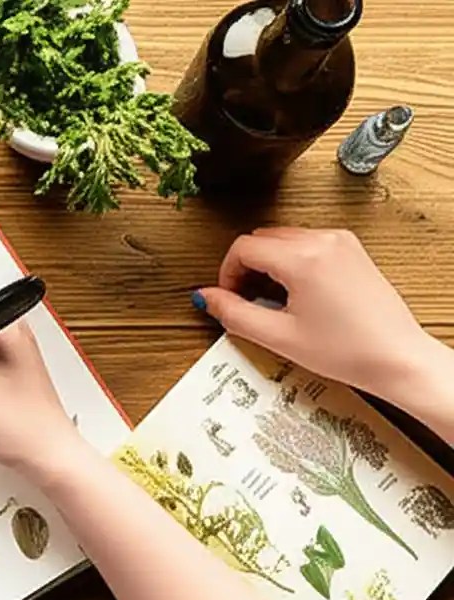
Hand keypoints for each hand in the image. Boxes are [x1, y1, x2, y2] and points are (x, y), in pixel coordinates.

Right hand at [196, 227, 440, 402]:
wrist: (397, 357)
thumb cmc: (349, 350)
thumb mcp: (279, 337)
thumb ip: (234, 314)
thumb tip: (206, 297)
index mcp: (304, 258)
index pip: (244, 247)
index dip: (226, 273)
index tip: (228, 297)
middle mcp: (324, 241)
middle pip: (263, 239)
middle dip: (246, 266)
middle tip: (246, 300)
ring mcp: (342, 243)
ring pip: (284, 239)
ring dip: (268, 263)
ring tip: (273, 300)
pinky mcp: (352, 251)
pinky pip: (308, 243)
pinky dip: (292, 262)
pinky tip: (296, 294)